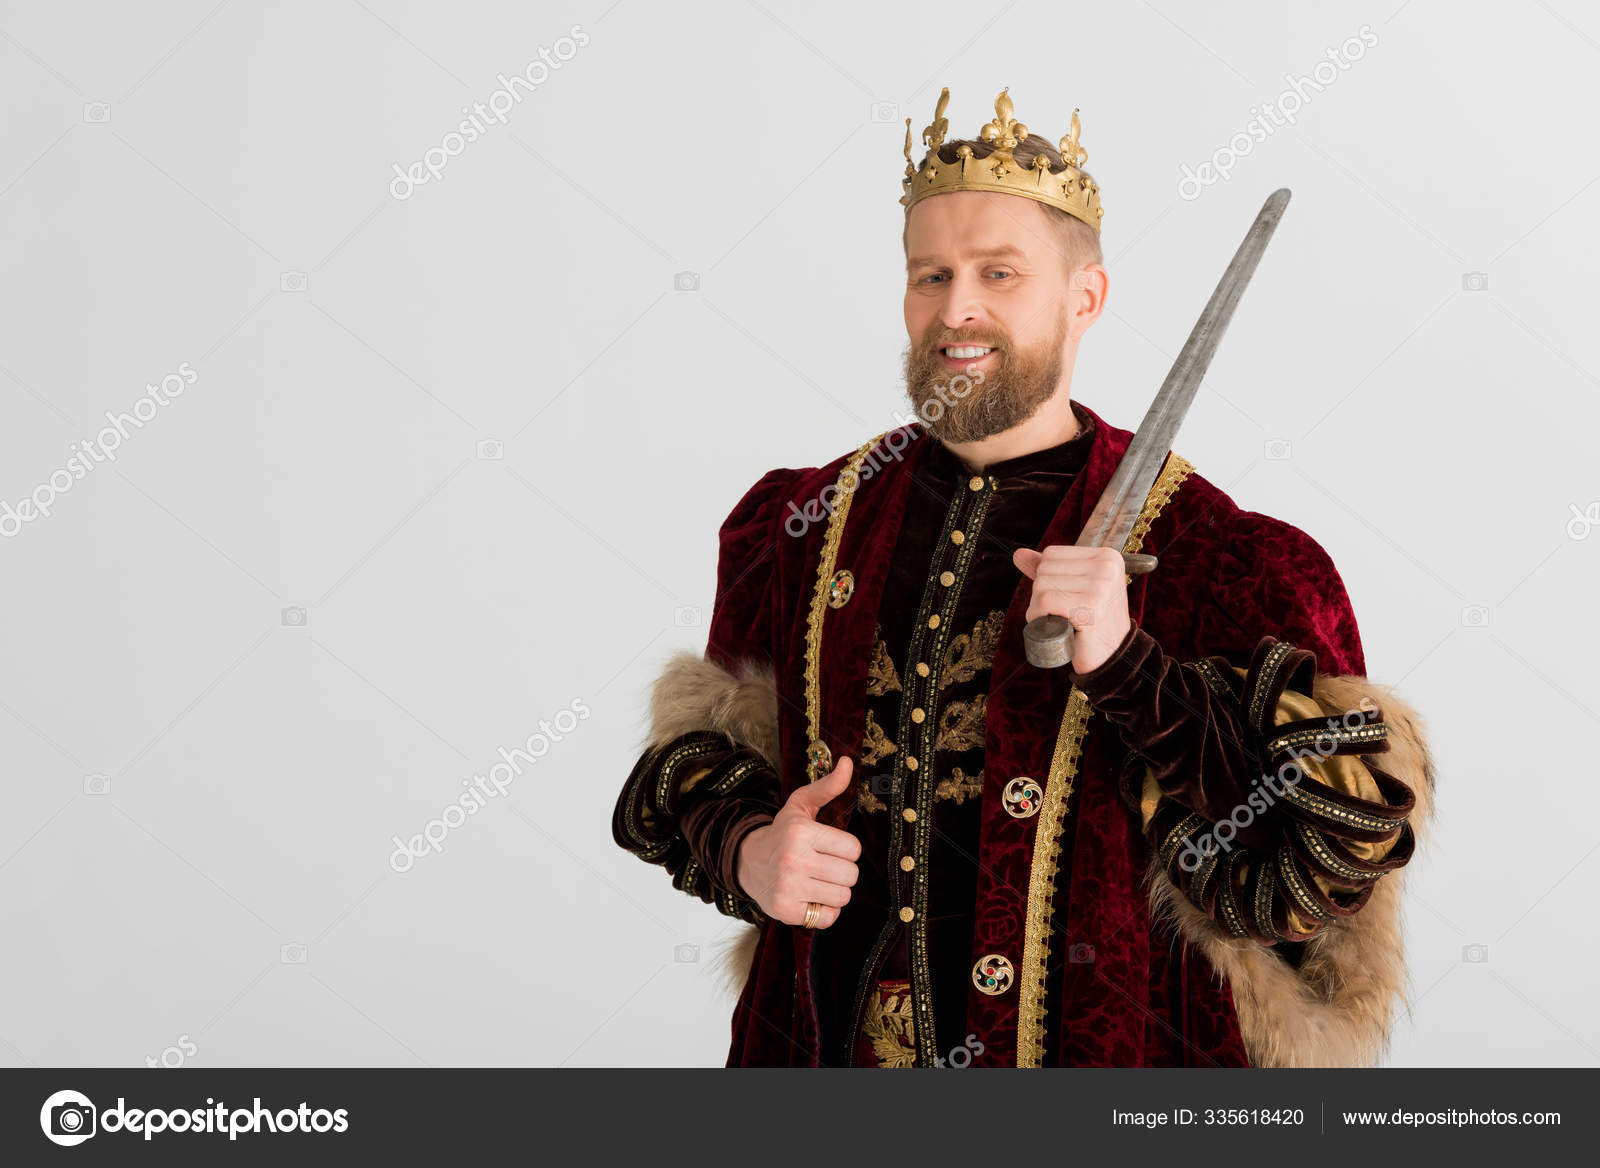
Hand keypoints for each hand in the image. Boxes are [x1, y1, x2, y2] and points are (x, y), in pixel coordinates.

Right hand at [735, 756, 860, 927]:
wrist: (747, 861)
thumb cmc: (783, 832)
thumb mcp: (801, 805)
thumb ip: (828, 786)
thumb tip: (848, 763)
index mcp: (801, 832)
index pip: (853, 849)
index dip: (846, 849)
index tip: (830, 847)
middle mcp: (793, 860)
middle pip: (851, 875)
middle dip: (842, 871)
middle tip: (824, 865)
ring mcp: (788, 888)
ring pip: (842, 897)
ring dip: (834, 890)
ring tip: (817, 880)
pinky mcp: (785, 911)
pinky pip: (828, 917)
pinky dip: (824, 910)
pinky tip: (810, 897)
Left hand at [1012, 545, 1131, 673]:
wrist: (1112, 655)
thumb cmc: (1093, 621)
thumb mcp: (1075, 587)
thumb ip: (1050, 569)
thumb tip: (1018, 554)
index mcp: (1106, 556)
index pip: (1051, 554)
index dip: (1047, 579)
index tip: (1068, 597)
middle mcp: (1106, 566)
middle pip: (1044, 569)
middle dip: (1043, 594)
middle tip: (1064, 612)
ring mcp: (1100, 586)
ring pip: (1041, 586)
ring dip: (1040, 608)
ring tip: (1061, 620)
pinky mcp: (1090, 607)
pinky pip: (1044, 602)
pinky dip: (1038, 617)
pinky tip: (1053, 626)